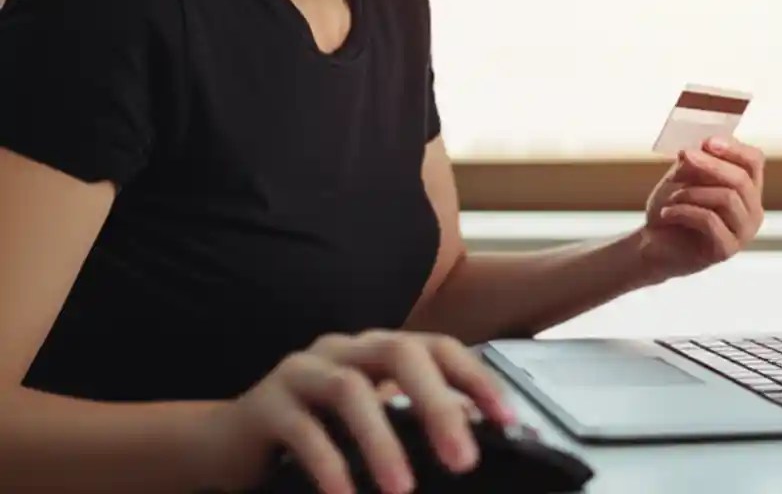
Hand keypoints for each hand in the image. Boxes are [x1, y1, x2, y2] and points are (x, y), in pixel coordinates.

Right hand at [201, 329, 516, 493]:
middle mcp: (344, 349)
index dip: (476, 380)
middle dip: (437, 405)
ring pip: (350, 390)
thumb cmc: (315, 435)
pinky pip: (303, 430)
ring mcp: (302, 369)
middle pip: (400, 354)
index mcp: (378, 350)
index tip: (508, 422)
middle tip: (463, 460)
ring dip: (382, 443)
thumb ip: (419, 423)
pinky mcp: (265, 403)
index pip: (439, 348)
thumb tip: (475, 438)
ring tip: (403, 489)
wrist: (227, 446)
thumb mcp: (375, 426)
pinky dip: (330, 465)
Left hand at [638, 136, 766, 284]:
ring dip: (693, 192)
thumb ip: (695, 162)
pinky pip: (710, 220)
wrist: (654, 245)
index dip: (734, 148)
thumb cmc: (672, 209)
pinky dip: (684, 211)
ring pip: (727, 198)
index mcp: (747, 189)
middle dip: (710, 164)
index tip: (708, 141)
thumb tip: (702, 145)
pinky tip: (667, 214)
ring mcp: (743, 233)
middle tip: (685, 156)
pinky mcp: (727, 250)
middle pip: (742, 179)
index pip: (754, 161)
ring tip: (672, 197)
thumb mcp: (680, 177)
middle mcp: (752, 210)